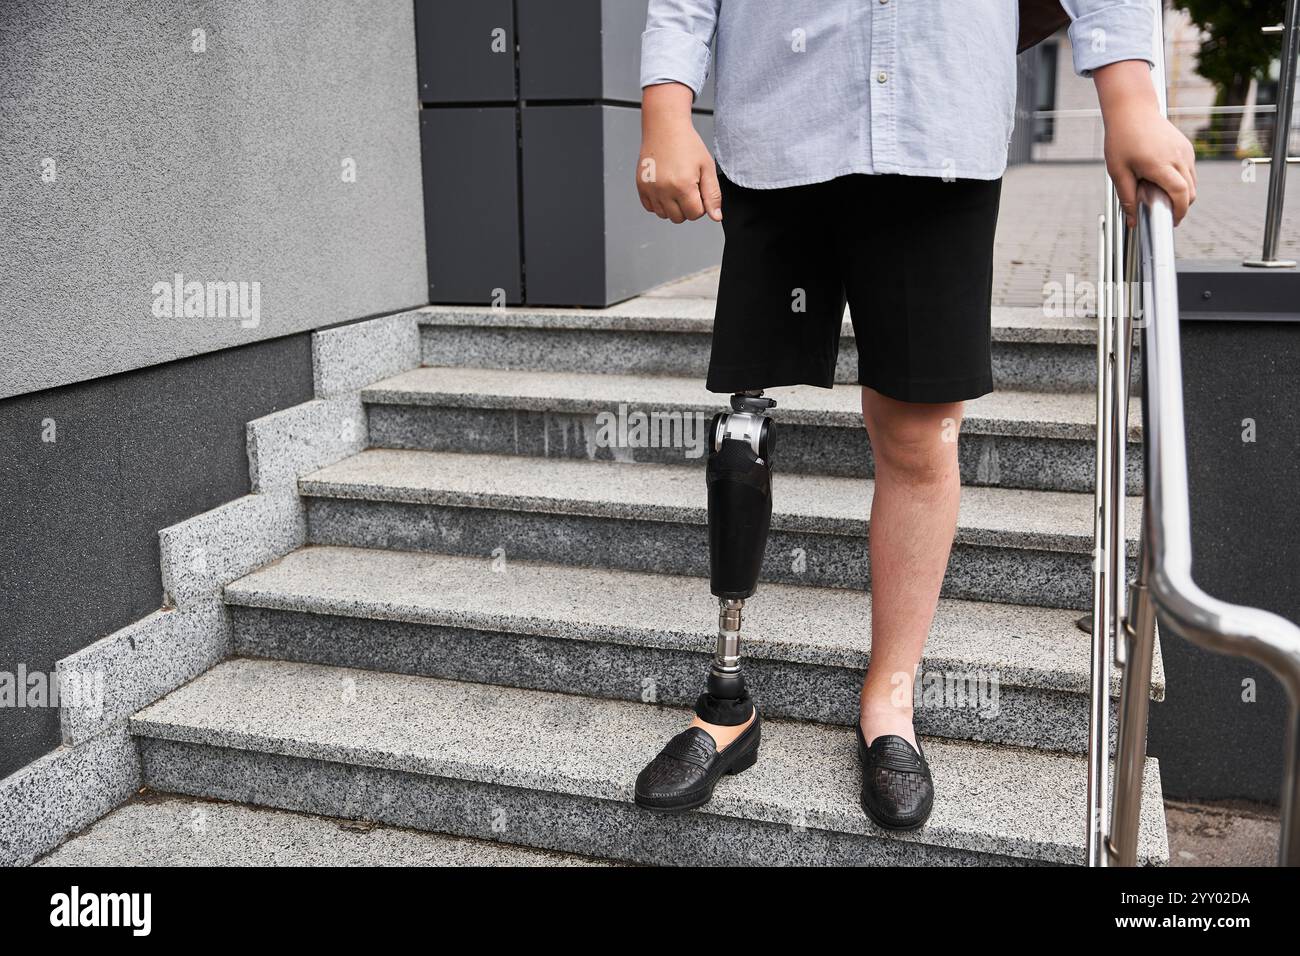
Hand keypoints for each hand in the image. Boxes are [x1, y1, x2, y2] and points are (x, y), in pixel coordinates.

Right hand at [636, 82, 721, 222]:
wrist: (665, 127)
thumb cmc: (686, 143)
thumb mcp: (707, 167)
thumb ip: (713, 195)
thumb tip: (716, 217)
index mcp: (683, 186)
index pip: (695, 215)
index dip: (701, 204)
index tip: (699, 190)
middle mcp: (664, 190)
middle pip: (679, 218)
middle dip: (687, 207)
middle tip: (687, 186)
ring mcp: (650, 189)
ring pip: (664, 215)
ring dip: (672, 206)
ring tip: (675, 185)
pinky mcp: (641, 186)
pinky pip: (650, 207)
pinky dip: (658, 202)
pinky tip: (664, 187)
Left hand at [1095, 61, 1196, 226]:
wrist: (1132, 110)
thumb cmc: (1122, 139)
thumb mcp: (1118, 172)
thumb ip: (1127, 197)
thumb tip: (1132, 222)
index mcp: (1160, 165)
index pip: (1180, 194)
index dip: (1179, 211)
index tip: (1172, 222)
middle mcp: (1177, 157)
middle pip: (1191, 190)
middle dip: (1182, 206)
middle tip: (1168, 215)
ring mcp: (1184, 151)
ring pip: (1193, 181)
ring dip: (1184, 194)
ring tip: (1166, 200)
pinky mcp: (1186, 146)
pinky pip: (1190, 170)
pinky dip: (1184, 180)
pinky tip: (1168, 183)